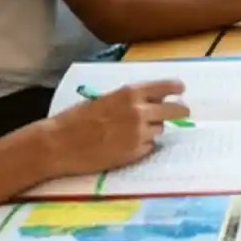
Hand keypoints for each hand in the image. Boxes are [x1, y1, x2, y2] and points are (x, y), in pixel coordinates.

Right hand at [38, 80, 189, 177]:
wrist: (58, 144)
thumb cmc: (76, 119)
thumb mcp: (106, 100)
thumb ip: (130, 100)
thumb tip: (152, 101)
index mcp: (131, 93)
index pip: (167, 87)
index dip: (177, 89)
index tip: (181, 91)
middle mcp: (140, 112)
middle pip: (175, 111)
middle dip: (180, 111)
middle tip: (182, 113)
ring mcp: (139, 134)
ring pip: (159, 130)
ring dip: (153, 129)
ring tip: (131, 131)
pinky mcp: (134, 153)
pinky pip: (149, 147)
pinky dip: (142, 145)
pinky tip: (124, 145)